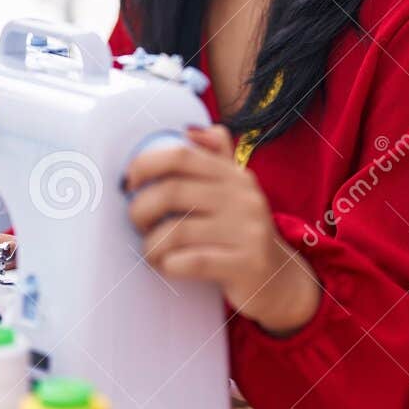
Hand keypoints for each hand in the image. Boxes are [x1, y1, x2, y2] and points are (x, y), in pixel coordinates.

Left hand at [125, 124, 320, 335]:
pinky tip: (167, 266)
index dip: (146, 164)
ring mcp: (248, 231)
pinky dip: (169, 265)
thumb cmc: (242, 232)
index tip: (129, 183)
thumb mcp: (236, 190)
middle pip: (172, 191)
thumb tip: (188, 129)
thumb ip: (216, 156)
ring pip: (177, 231)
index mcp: (235, 175)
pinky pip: (192, 262)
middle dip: (141, 209)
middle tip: (137, 224)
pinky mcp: (246, 264)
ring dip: (151, 244)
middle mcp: (243, 198)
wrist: (279, 279)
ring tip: (151, 252)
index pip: (182, 155)